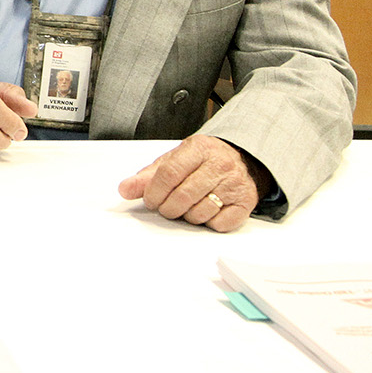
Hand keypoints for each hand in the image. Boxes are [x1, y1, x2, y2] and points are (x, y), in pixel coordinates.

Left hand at [117, 135, 266, 231]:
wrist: (242, 159)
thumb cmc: (203, 160)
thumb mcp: (174, 160)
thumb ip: (147, 176)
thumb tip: (125, 189)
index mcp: (199, 149)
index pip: (169, 173)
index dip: (154, 192)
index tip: (150, 200)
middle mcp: (220, 165)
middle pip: (183, 195)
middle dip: (168, 208)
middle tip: (166, 207)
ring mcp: (235, 184)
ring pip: (201, 212)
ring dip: (187, 216)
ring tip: (187, 206)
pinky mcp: (246, 202)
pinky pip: (220, 224)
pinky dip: (208, 223)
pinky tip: (206, 211)